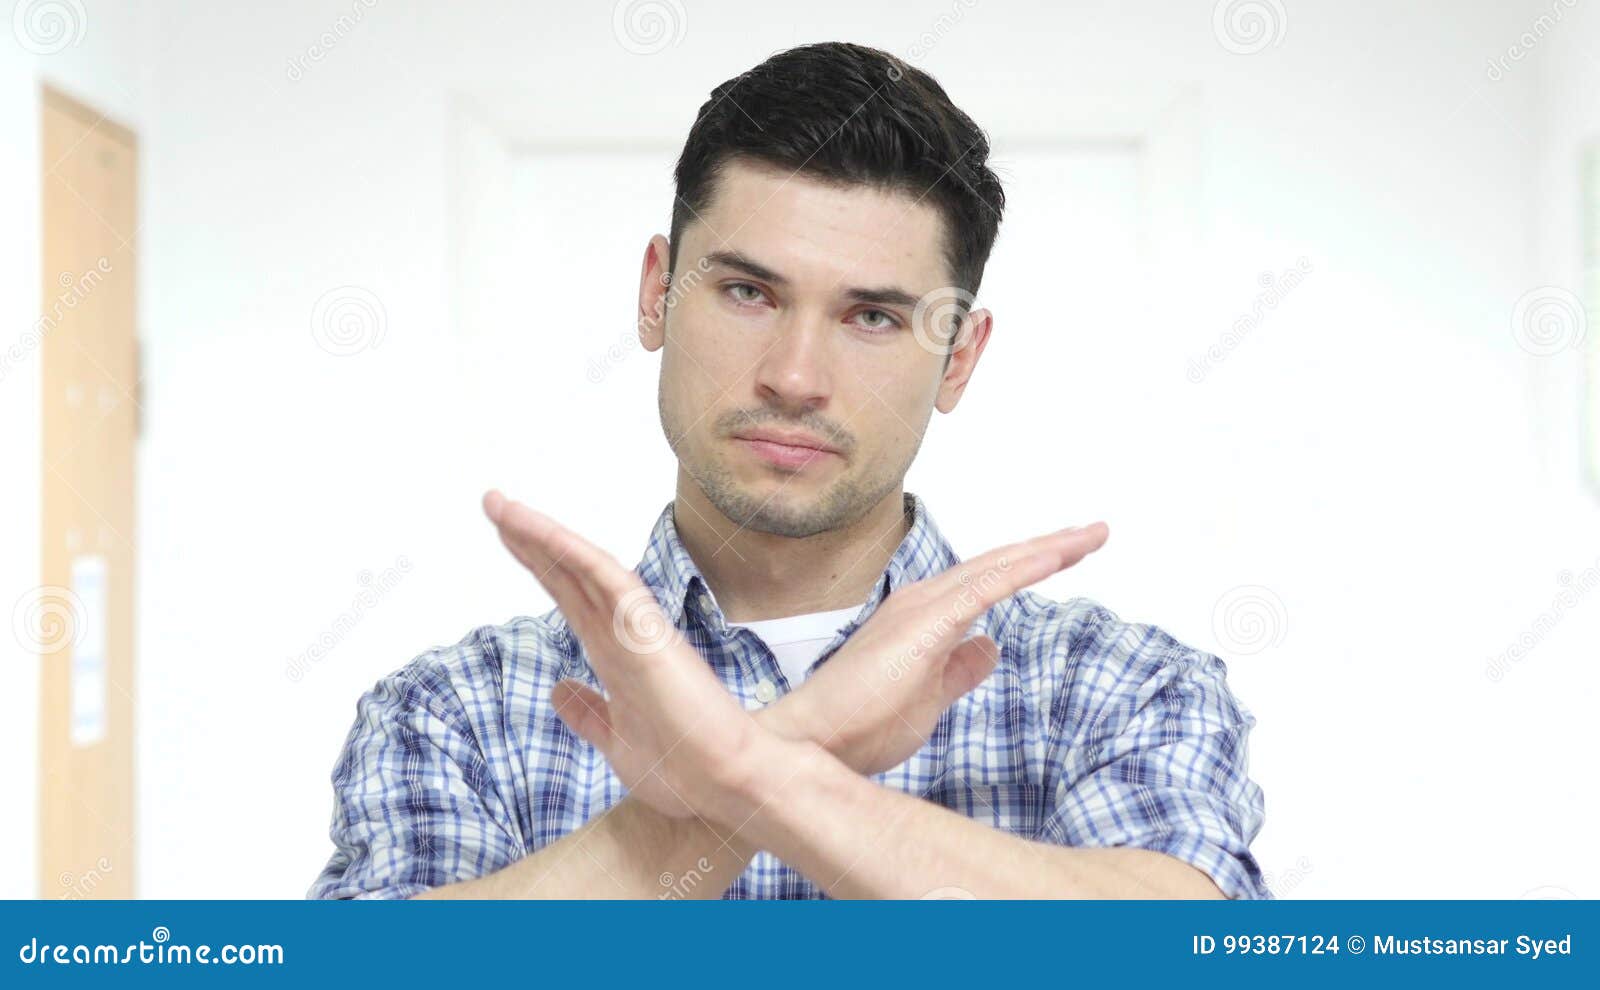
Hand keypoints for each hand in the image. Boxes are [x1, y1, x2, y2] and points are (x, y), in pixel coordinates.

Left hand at [482, 491, 804, 827]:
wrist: (725, 786)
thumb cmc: (682, 770)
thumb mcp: (615, 741)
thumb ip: (587, 712)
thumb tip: (557, 688)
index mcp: (615, 656)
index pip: (569, 598)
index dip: (538, 565)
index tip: (506, 536)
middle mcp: (622, 634)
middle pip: (568, 574)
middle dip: (528, 539)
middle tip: (493, 502)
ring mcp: (635, 629)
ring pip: (582, 567)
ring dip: (541, 534)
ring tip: (500, 505)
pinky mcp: (646, 631)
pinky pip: (605, 579)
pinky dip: (572, 553)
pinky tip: (539, 532)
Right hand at [765, 521, 1108, 775]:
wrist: (812, 742)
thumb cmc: (860, 726)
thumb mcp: (930, 698)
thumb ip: (960, 669)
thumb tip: (990, 647)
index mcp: (924, 617)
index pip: (989, 581)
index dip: (1031, 565)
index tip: (1070, 555)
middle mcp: (922, 601)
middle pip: (999, 565)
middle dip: (1050, 548)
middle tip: (1096, 533)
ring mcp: (921, 609)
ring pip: (996, 568)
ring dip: (1046, 550)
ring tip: (1090, 536)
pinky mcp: (924, 625)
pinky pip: (983, 589)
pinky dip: (1021, 570)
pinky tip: (1055, 558)